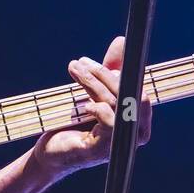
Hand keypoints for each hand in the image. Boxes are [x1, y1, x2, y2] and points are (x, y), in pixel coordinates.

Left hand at [30, 36, 152, 180]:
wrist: (52, 151)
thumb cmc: (77, 123)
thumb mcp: (94, 93)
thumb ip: (111, 70)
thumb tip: (121, 41)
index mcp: (140, 120)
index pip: (139, 88)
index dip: (122, 70)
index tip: (99, 58)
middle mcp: (137, 134)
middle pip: (130, 93)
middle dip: (104, 74)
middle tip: (81, 63)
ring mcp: (121, 144)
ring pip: (115, 102)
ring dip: (92, 83)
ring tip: (74, 70)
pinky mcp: (103, 150)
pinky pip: (109, 121)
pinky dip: (97, 108)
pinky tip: (83, 106)